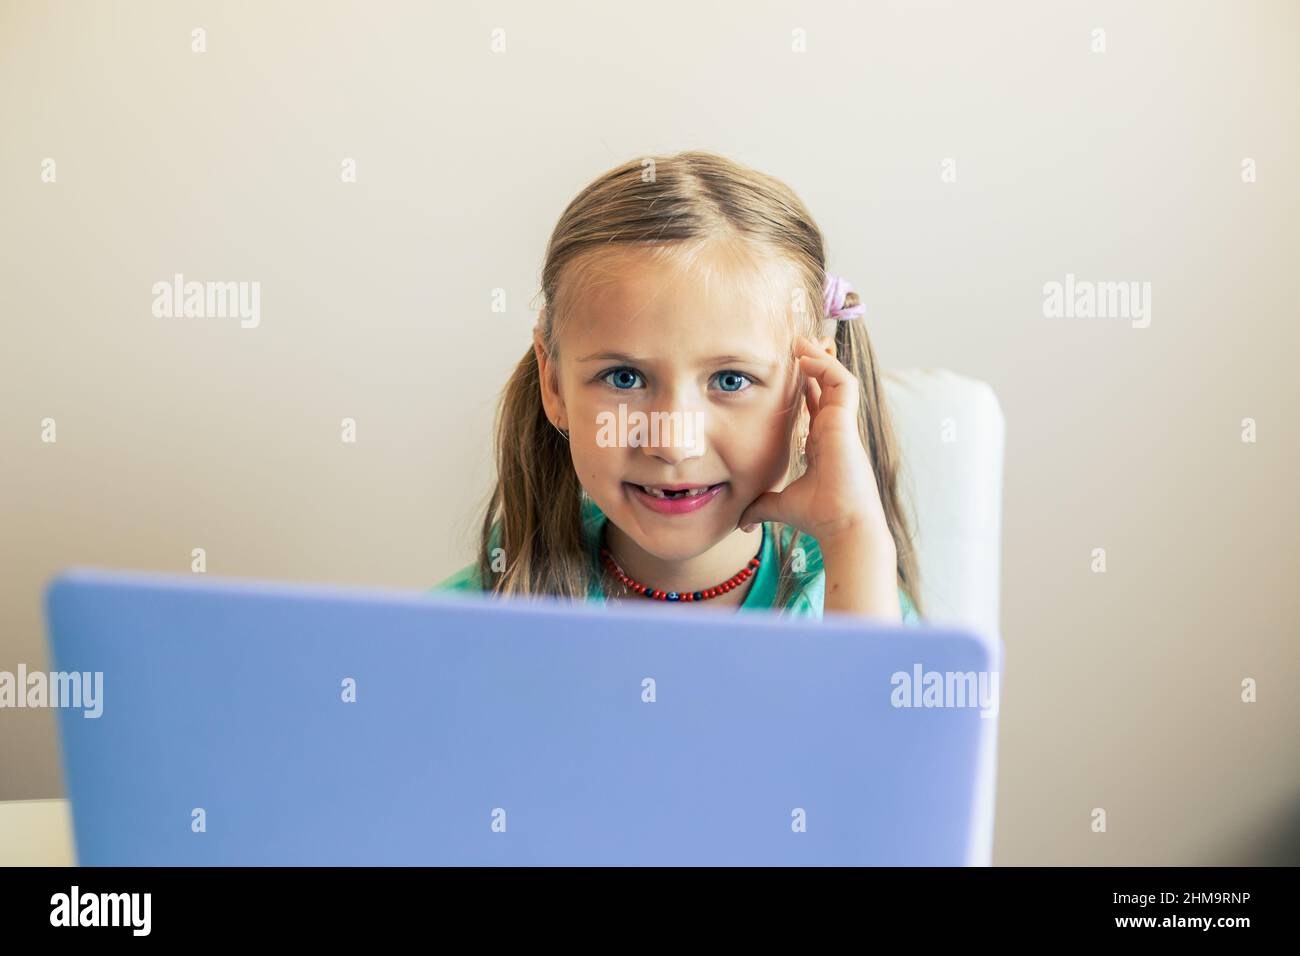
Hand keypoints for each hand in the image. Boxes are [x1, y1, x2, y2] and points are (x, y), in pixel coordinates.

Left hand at [737, 335, 891, 549]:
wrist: (841, 526)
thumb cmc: (818, 517)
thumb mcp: (780, 504)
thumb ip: (761, 506)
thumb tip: (740, 521)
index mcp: (823, 442)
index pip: (815, 403)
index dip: (804, 384)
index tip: (788, 369)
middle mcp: (835, 429)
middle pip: (828, 383)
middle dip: (813, 361)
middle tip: (793, 342)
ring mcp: (842, 423)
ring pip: (837, 376)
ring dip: (818, 357)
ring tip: (798, 342)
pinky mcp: (846, 420)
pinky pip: (842, 381)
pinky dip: (826, 365)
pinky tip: (805, 358)